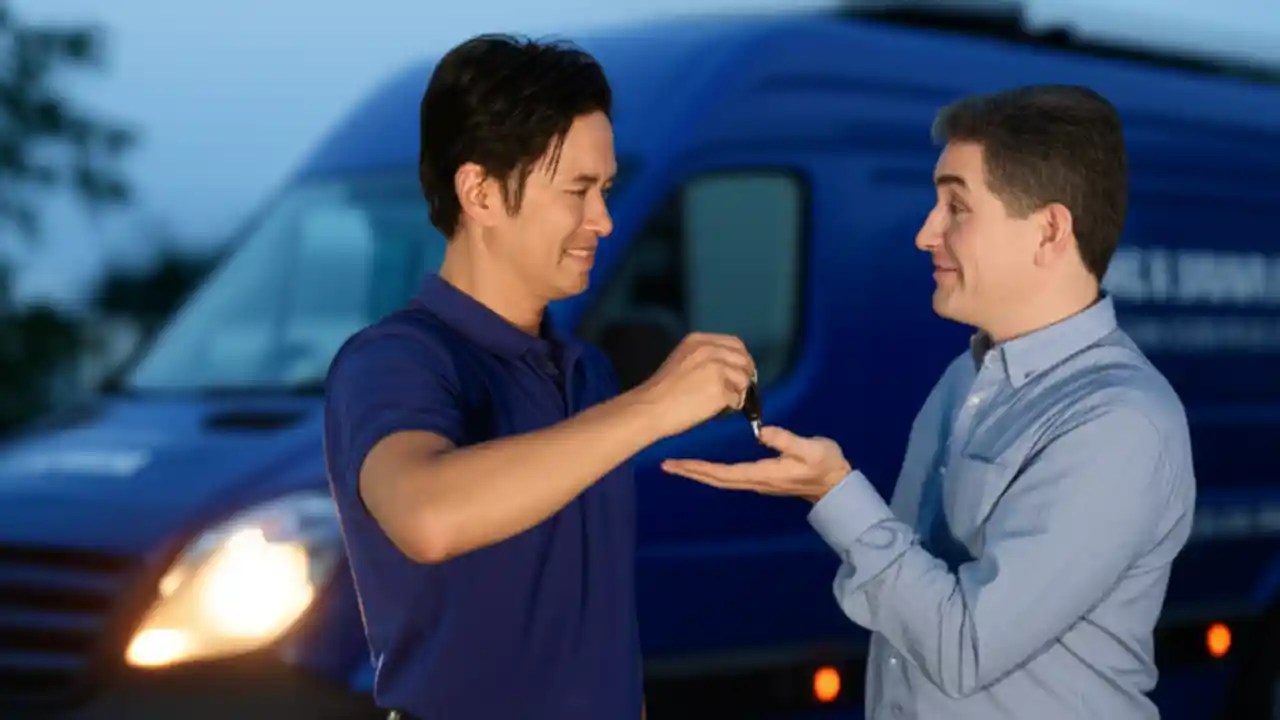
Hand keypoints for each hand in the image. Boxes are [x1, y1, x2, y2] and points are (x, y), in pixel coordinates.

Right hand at [629, 332, 755, 438]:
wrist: (650, 408)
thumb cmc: (662, 390)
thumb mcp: (683, 360)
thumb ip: (706, 357)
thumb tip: (731, 368)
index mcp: (699, 340)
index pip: (735, 343)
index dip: (741, 359)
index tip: (739, 372)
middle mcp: (710, 350)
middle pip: (744, 360)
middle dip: (745, 375)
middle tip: (737, 390)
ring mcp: (716, 369)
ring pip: (744, 379)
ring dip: (738, 393)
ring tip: (723, 402)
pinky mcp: (720, 390)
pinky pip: (738, 400)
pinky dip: (732, 407)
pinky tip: (716, 410)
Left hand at [661, 425, 852, 502]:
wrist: (836, 483)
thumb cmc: (825, 464)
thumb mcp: (810, 448)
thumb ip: (786, 440)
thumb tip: (761, 432)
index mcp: (762, 474)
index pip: (723, 473)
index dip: (698, 468)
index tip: (677, 464)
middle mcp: (754, 481)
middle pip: (715, 479)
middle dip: (690, 472)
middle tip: (666, 465)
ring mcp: (757, 481)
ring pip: (720, 479)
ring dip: (698, 473)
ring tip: (678, 465)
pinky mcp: (760, 477)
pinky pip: (728, 476)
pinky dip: (711, 471)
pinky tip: (703, 464)